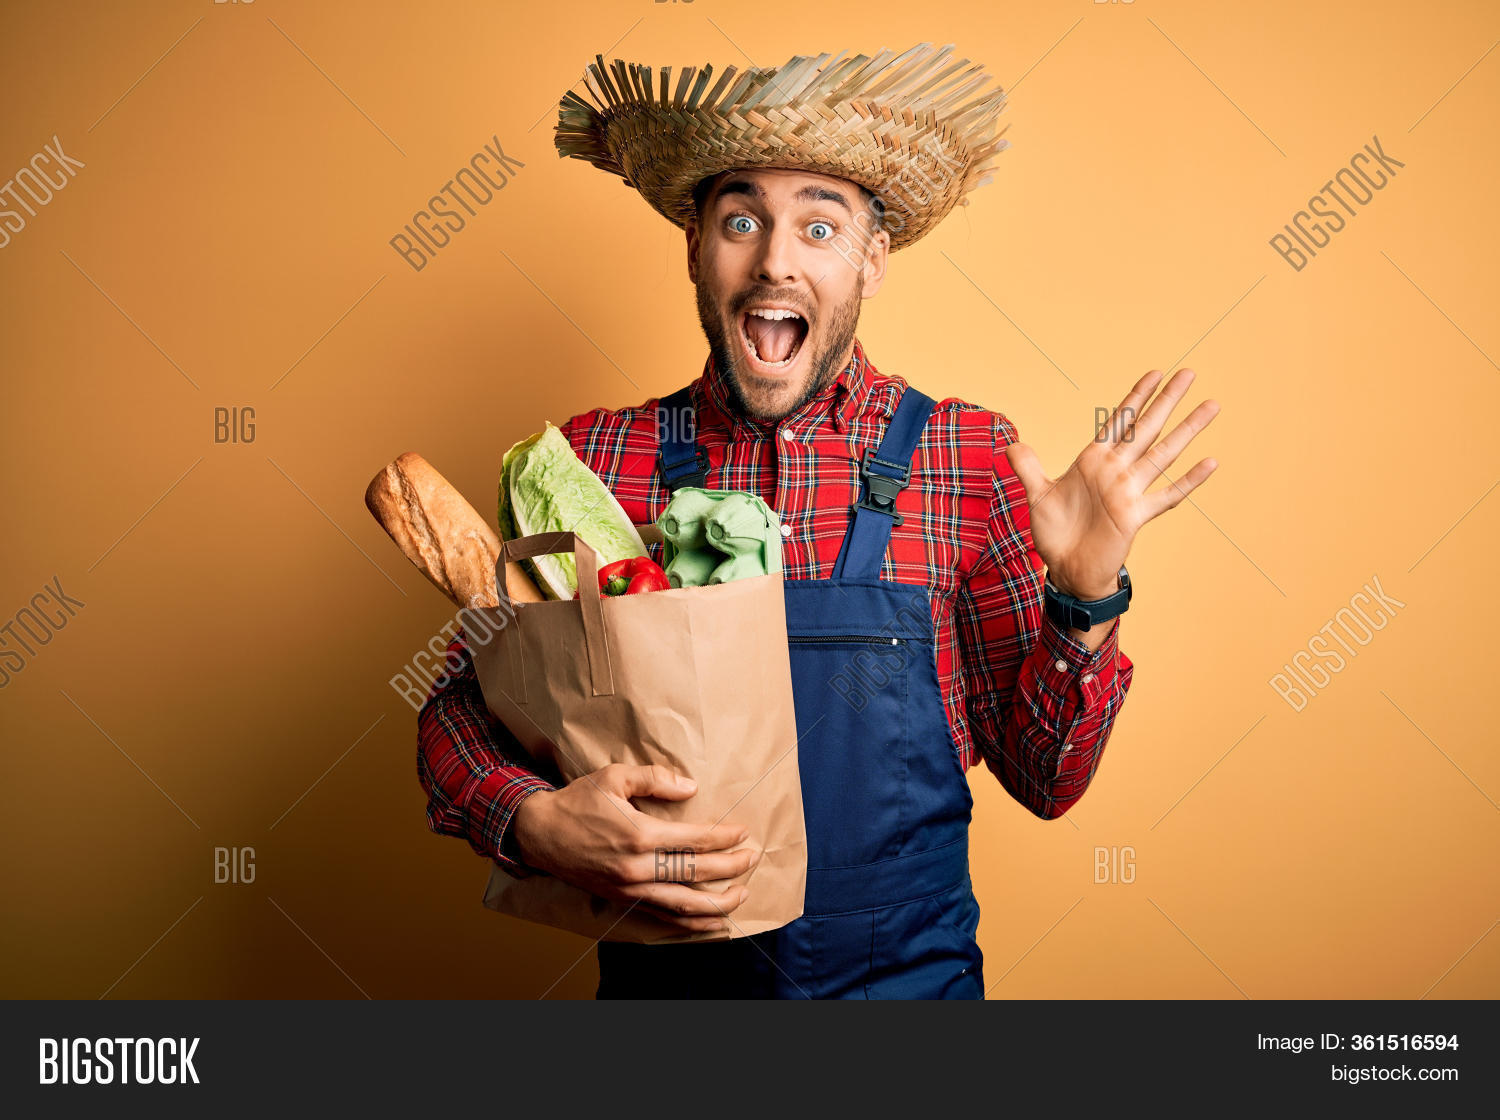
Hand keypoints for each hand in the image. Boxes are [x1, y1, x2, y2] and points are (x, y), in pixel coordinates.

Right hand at [510, 763, 759, 932]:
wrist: (540, 833)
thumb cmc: (578, 801)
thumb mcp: (614, 776)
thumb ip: (655, 778)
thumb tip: (690, 787)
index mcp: (638, 834)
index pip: (694, 839)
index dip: (723, 837)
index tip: (743, 833)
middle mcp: (636, 867)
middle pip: (695, 873)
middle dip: (730, 868)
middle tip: (752, 859)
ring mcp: (630, 889)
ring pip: (683, 905)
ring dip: (717, 903)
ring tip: (742, 895)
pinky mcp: (623, 901)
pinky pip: (663, 917)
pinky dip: (690, 923)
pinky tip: (711, 922)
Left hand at [1004, 368, 1219, 599]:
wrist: (1067, 569)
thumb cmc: (1055, 533)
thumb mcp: (1037, 496)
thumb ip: (1028, 468)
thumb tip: (1011, 444)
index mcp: (1094, 461)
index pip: (1119, 421)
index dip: (1136, 397)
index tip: (1156, 373)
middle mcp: (1116, 471)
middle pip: (1147, 428)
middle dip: (1168, 400)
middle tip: (1190, 373)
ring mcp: (1129, 492)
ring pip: (1164, 453)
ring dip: (1187, 430)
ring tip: (1211, 406)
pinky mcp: (1135, 515)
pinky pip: (1167, 495)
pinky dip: (1189, 480)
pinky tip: (1210, 463)